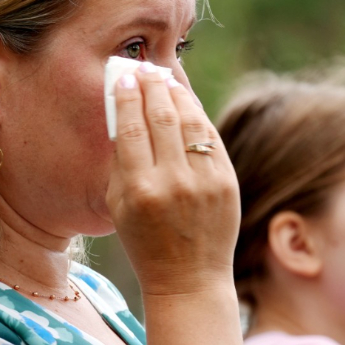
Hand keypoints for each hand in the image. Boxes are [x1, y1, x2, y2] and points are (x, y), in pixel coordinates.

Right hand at [105, 68, 240, 298]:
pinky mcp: (227, 181)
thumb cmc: (144, 242)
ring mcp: (204, 181)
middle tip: (144, 66)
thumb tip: (124, 115)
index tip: (121, 77)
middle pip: (161, 117)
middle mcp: (172, 182)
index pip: (130, 128)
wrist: (188, 278)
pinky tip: (185, 101)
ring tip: (165, 77)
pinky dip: (196, 115)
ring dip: (176, 93)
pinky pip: (209, 137)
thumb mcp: (118, 206)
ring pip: (190, 121)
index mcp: (138, 190)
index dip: (126, 97)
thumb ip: (120, 163)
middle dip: (151, 86)